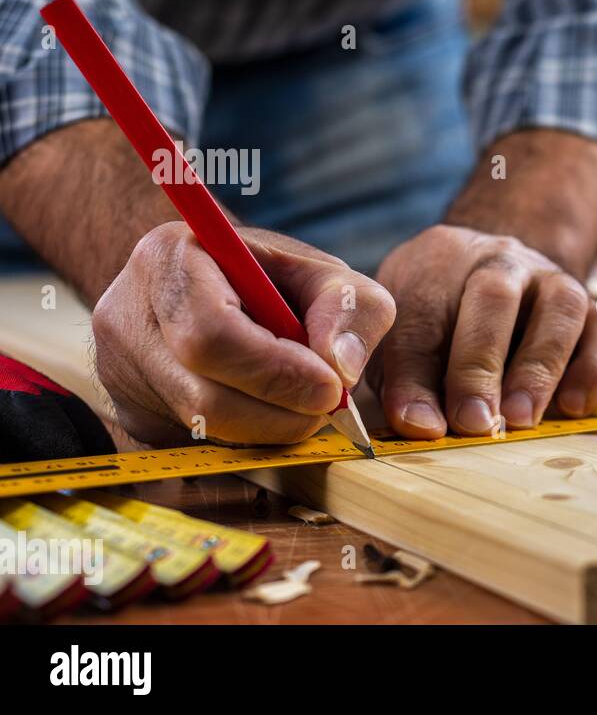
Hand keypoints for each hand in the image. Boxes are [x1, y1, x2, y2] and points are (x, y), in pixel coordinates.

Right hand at [93, 222, 395, 445]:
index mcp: (167, 260)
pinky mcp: (131, 422)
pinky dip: (246, 452)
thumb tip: (340, 369)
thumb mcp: (328, 277)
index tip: (332, 388)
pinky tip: (273, 422)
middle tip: (329, 406)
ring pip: (201, 435)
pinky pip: (192, 462)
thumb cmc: (278, 282)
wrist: (220, 290)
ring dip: (270, 434)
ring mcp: (117, 376)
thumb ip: (351, 310)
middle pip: (203, 399)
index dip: (276, 373)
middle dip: (283, 415)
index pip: (210, 335)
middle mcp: (125, 320)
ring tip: (302, 405)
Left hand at [371, 225, 596, 437]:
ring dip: (540, 367)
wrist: (499, 277)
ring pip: (560, 306)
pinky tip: (573, 407)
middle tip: (475, 421)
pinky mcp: (594, 308)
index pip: (422, 315)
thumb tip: (421, 427)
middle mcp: (501, 261)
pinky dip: (596, 368)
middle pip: (493, 296)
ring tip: (521, 418)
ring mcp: (554, 279)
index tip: (422, 424)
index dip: (416, 374)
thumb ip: (407, 377)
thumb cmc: (442, 318)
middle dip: (481, 365)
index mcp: (440, 261)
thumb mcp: (406, 337)